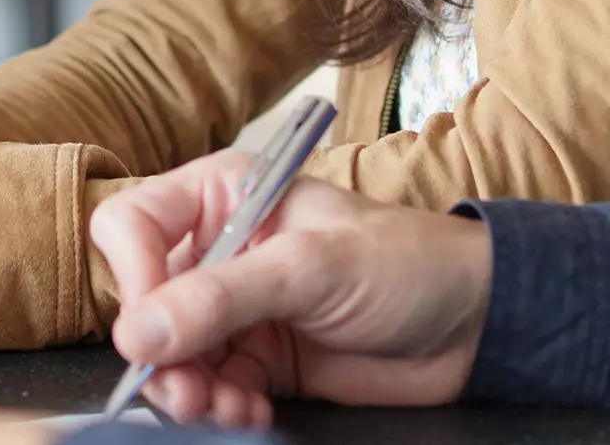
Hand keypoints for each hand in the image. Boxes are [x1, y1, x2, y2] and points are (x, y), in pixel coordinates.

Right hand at [90, 148, 491, 429]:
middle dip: (161, 353)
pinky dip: (222, 407)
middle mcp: (221, 249)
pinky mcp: (262, 359)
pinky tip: (249, 413)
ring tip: (220, 409)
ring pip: (175, 355)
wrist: (475, 324)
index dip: (133, 277)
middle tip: (184, 391)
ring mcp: (240, 309)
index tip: (150, 329)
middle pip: (147, 303)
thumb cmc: (406, 263)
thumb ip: (222, 298)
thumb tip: (138, 333)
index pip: (135, 226)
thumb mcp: (311, 268)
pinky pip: (214, 388)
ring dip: (189, 390)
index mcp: (224, 196)